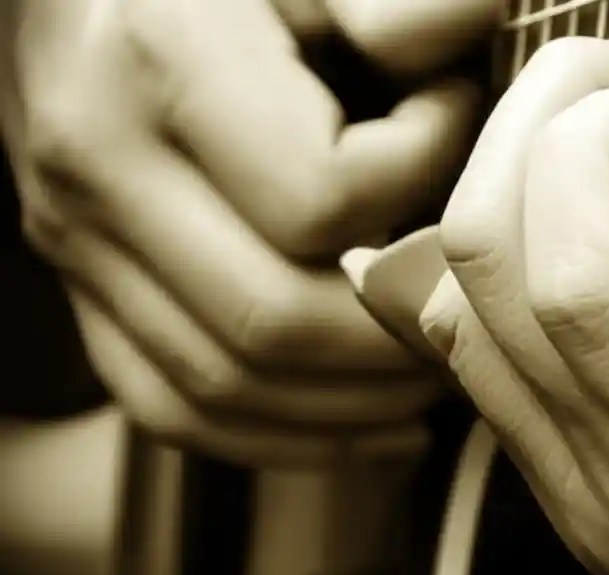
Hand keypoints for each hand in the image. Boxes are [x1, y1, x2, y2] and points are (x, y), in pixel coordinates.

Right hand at [1, 0, 497, 465]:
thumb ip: (395, 0)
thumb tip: (470, 36)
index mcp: (158, 68)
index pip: (323, 200)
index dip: (423, 178)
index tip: (458, 123)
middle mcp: (101, 168)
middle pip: (276, 321)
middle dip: (402, 333)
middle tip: (473, 299)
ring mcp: (77, 239)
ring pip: (228, 386)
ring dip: (356, 406)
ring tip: (441, 377)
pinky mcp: (84, 284)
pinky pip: (173, 405)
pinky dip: (282, 438)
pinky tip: (373, 432)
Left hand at [417, 25, 608, 574]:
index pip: (578, 272)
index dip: (592, 145)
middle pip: (485, 275)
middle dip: (532, 135)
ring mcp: (594, 517)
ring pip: (458, 323)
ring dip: (507, 201)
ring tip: (597, 149)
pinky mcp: (590, 524)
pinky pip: (487, 380)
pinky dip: (490, 282)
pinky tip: (546, 232)